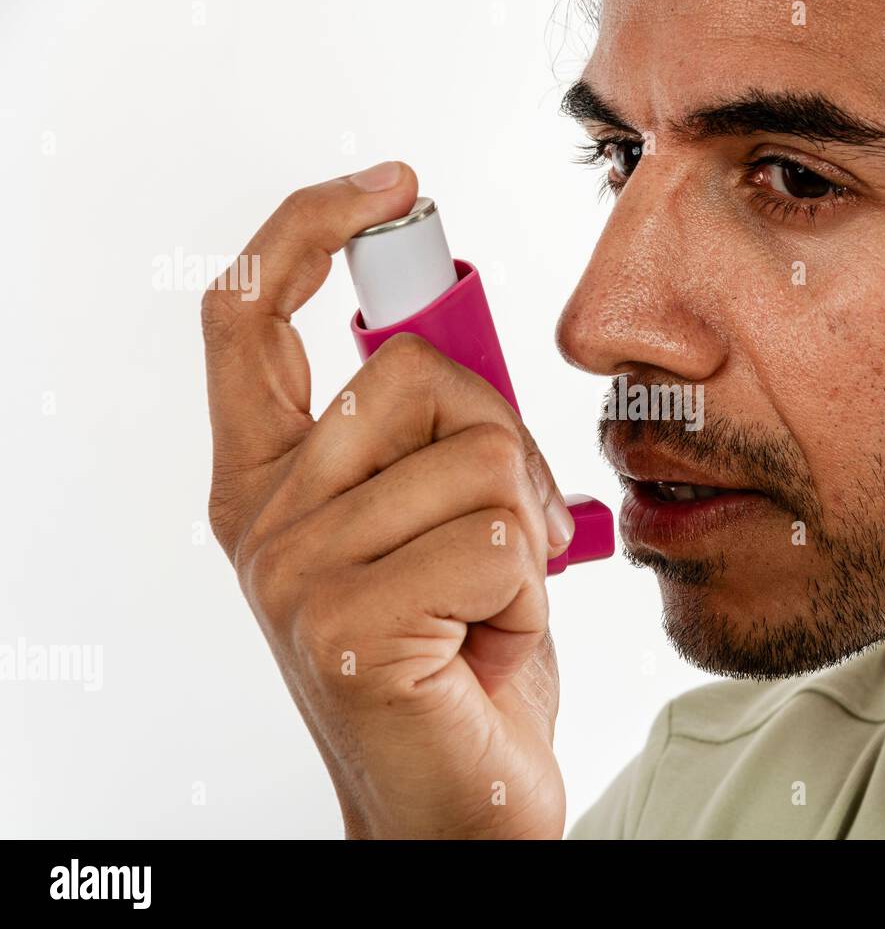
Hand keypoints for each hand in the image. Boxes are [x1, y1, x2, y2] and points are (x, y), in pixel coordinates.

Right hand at [201, 162, 572, 837]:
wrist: (463, 799)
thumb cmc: (462, 655)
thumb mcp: (441, 516)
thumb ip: (429, 425)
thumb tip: (449, 316)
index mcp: (271, 481)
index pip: (250, 316)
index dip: (309, 230)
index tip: (392, 187)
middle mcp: (265, 520)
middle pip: (418, 375)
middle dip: (506, 441)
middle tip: (512, 527)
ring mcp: (298, 574)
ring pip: (479, 455)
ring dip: (526, 528)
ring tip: (495, 598)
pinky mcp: (352, 627)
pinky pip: (499, 535)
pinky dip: (531, 584)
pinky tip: (492, 637)